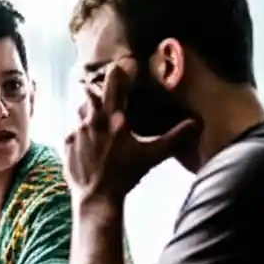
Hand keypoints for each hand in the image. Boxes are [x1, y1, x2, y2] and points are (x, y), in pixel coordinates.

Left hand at [64, 61, 197, 203]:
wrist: (96, 197)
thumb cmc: (126, 174)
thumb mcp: (152, 155)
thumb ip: (174, 138)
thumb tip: (196, 123)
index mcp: (112, 119)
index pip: (113, 87)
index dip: (115, 75)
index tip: (117, 66)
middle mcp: (91, 121)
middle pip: (90, 95)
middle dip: (97, 90)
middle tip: (103, 88)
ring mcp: (76, 132)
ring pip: (79, 111)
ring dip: (87, 109)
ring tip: (95, 113)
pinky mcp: (67, 145)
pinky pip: (72, 130)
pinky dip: (79, 129)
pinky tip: (86, 136)